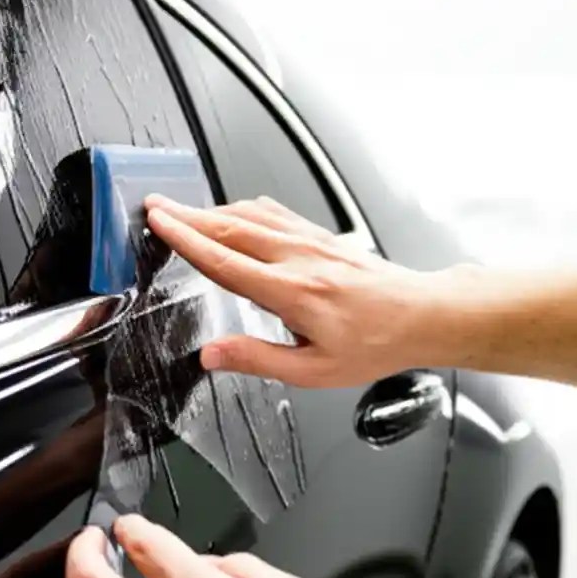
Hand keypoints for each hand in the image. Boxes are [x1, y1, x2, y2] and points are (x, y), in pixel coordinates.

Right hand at [145, 194, 461, 387]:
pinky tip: (233, 211)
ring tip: (182, 209)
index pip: (224, 260)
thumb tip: (212, 355)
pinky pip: (274, 213)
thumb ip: (257, 359)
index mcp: (292, 292)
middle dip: (187, 215)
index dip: (186, 240)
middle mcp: (298, 258)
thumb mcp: (314, 371)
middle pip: (230, 227)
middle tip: (155, 206)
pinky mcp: (321, 235)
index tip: (159, 223)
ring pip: (250, 215)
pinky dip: (243, 209)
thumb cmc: (375, 344)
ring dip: (211, 209)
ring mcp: (311, 241)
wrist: (421, 315)